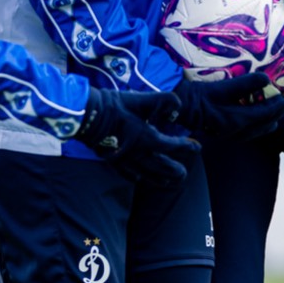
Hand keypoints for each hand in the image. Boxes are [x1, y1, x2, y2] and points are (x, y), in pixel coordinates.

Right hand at [81, 87, 200, 182]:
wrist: (87, 115)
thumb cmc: (114, 106)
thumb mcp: (141, 99)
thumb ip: (163, 100)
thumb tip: (179, 106)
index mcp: (146, 137)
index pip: (171, 145)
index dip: (186, 147)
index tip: (196, 147)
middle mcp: (138, 153)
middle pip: (161, 166)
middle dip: (174, 170)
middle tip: (184, 174)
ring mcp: (124, 159)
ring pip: (146, 174)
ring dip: (160, 178)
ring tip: (170, 183)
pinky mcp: (112, 160)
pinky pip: (127, 173)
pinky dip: (136, 177)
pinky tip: (140, 179)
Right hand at [172, 75, 283, 139]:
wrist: (180, 108)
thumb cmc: (200, 97)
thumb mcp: (222, 88)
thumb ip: (245, 83)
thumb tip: (267, 78)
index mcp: (239, 120)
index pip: (268, 112)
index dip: (283, 103)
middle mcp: (239, 131)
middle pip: (267, 123)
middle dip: (280, 112)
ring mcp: (232, 135)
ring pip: (260, 130)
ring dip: (272, 120)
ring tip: (279, 111)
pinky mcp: (226, 134)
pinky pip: (251, 132)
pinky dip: (261, 125)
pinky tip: (261, 120)